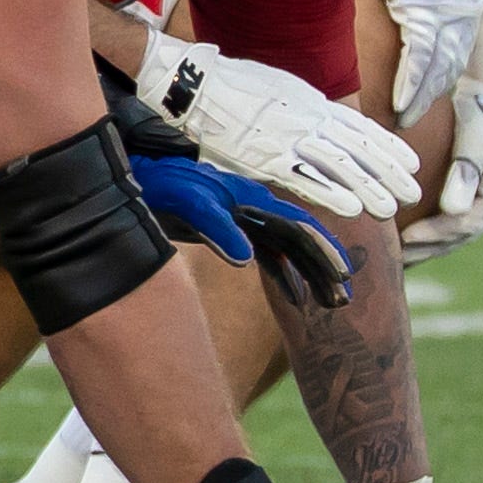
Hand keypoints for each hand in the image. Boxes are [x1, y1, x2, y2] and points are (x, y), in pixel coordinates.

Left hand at [127, 149, 356, 310]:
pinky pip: (271, 258)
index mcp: (252, 199)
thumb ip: (217, 228)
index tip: (342, 273)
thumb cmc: (163, 187)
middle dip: (324, 267)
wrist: (139, 179)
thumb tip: (246, 259)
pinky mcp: (234, 234)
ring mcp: (247, 222)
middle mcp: (256, 209)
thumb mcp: (188, 204)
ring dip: (311, 275)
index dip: (322, 248)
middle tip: (343, 299)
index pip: (297, 226)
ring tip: (332, 303)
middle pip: (300, 240)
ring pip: (290, 251)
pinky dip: (286, 278)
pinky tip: (298, 301)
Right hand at [136, 32, 421, 217]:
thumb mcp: (278, 87)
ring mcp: (288, 138)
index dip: (387, 146)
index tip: (411, 162)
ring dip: (368, 187)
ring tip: (392, 209)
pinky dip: (330, 192)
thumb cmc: (229, 85)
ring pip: (339, 165)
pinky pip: (303, 178)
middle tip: (413, 194)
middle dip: (388, 172)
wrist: (192, 82)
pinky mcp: (263, 157)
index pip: (359, 126)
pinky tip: (352, 208)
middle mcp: (307, 118)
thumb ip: (302, 107)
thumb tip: (321, 117)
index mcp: (310, 102)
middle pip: (358, 147)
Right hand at [375, 0, 481, 122]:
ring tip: (404, 116)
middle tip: (410, 118)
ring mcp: (444, 14)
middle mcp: (462, 12)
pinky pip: (420, 58)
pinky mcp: (423, 13)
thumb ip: (426, 6)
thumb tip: (414, 28)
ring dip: (418, 97)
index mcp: (466, 4)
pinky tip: (402, 101)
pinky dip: (410, 83)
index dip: (437, 81)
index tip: (423, 101)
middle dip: (429, 96)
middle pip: (448, 65)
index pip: (454, 53)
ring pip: (435, 68)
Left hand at [413, 0, 482, 260]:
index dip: (436, 236)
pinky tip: (405, 228)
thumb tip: (455, 211)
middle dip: (430, 247)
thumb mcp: (482, 130)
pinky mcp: (472, 178)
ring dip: (429, 240)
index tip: (406, 243)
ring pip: (456, 226)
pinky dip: (430, 222)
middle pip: (462, 233)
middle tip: (396, 261)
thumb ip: (468, 169)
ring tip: (398, 253)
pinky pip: (450, 209)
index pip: (468, 224)